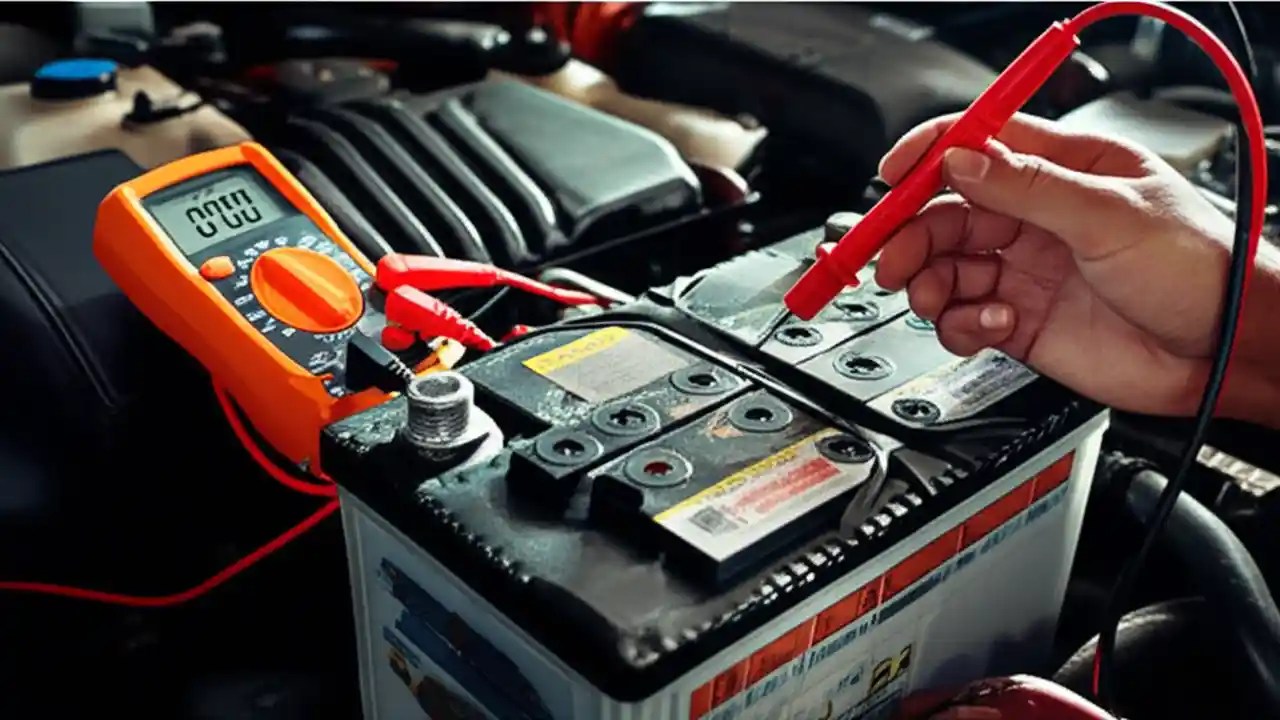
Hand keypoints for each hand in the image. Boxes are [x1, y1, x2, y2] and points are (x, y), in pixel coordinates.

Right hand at [873, 112, 1279, 423]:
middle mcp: (1035, 218)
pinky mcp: (1019, 321)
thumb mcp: (1110, 213)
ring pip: (944, 268)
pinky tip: (995, 322)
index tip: (892, 177)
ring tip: (940, 296)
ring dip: (930, 283)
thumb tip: (962, 160)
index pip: (977, 145)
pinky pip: (963, 318)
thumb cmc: (1199, 269)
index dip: (928, 156)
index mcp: (1062, 171)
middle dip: (912, 234)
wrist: (1223, 354)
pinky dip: (963, 324)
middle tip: (895, 259)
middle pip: (944, 213)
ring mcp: (1025, 270)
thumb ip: (1028, 187)